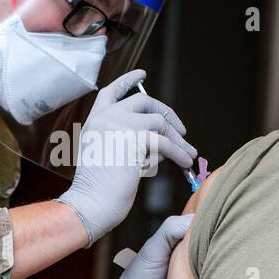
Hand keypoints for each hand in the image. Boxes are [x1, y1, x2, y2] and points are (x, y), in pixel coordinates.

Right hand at [56, 70, 195, 244]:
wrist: (91, 203)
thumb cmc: (100, 188)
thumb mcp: (111, 154)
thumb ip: (130, 140)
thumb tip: (161, 137)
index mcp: (96, 120)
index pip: (112, 91)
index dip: (128, 80)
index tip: (142, 74)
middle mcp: (106, 117)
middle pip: (144, 100)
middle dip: (166, 113)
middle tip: (181, 130)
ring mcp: (120, 124)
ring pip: (159, 122)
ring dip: (177, 139)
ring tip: (187, 153)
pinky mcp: (135, 138)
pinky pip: (165, 142)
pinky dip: (179, 153)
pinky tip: (184, 162)